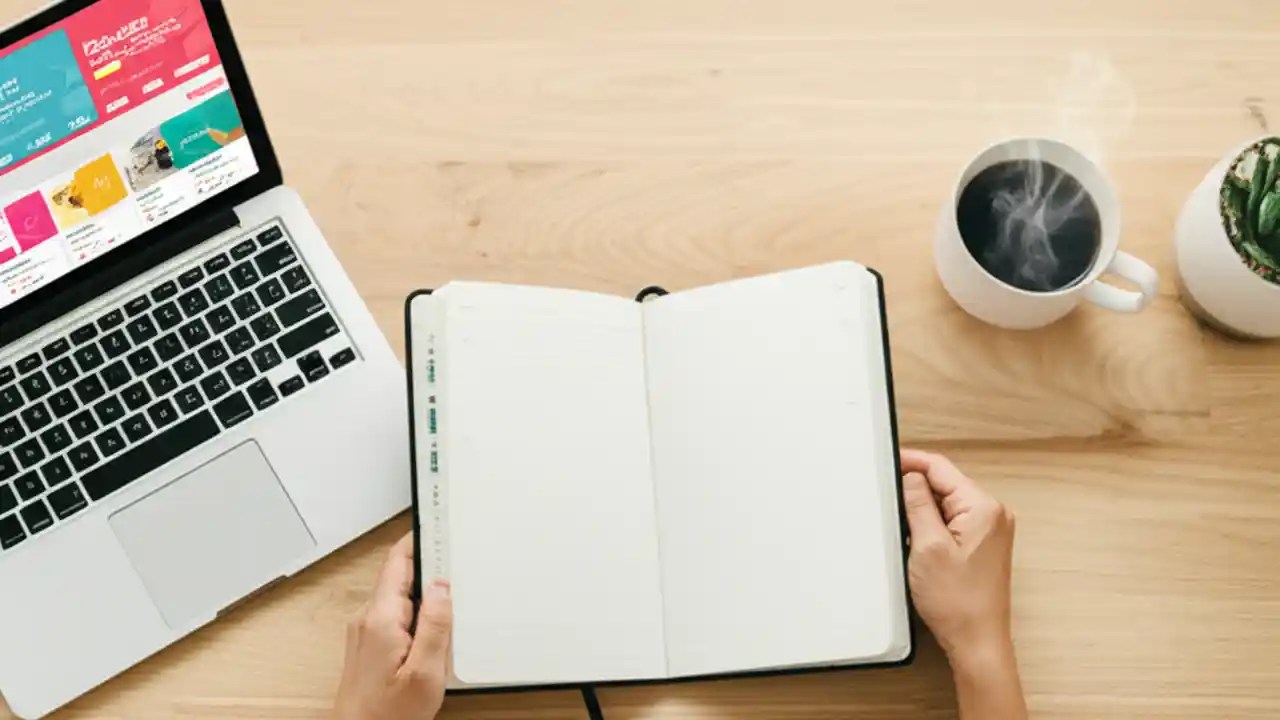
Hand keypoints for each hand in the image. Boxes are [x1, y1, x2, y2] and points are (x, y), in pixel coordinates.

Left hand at [332, 533, 452, 719]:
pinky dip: (418, 610)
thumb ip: (435, 625)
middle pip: (400, 575)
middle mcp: (368, 618)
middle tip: (459, 560)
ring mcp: (366, 630)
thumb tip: (441, 586)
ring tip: (453, 595)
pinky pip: (396, 613)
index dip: (420, 539)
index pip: (398, 561)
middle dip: (430, 565)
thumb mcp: (424, 673)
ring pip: (400, 595)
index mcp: (381, 618)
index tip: (440, 525)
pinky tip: (436, 625)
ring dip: (425, 591)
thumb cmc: (388, 716)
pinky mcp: (370, 643)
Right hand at [899, 450, 1024, 719]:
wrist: (977, 641)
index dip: (910, 461)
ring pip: (946, 503)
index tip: (887, 461)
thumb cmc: (958, 602)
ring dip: (922, 508)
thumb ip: (918, 504)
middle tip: (886, 495)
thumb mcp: (927, 546)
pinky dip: (931, 524)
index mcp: (983, 508)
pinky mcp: (982, 546)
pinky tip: (916, 539)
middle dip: (914, 487)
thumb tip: (910, 475)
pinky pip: (952, 521)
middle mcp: (993, 514)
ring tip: (901, 523)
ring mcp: (990, 530)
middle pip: (945, 484)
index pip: (941, 468)